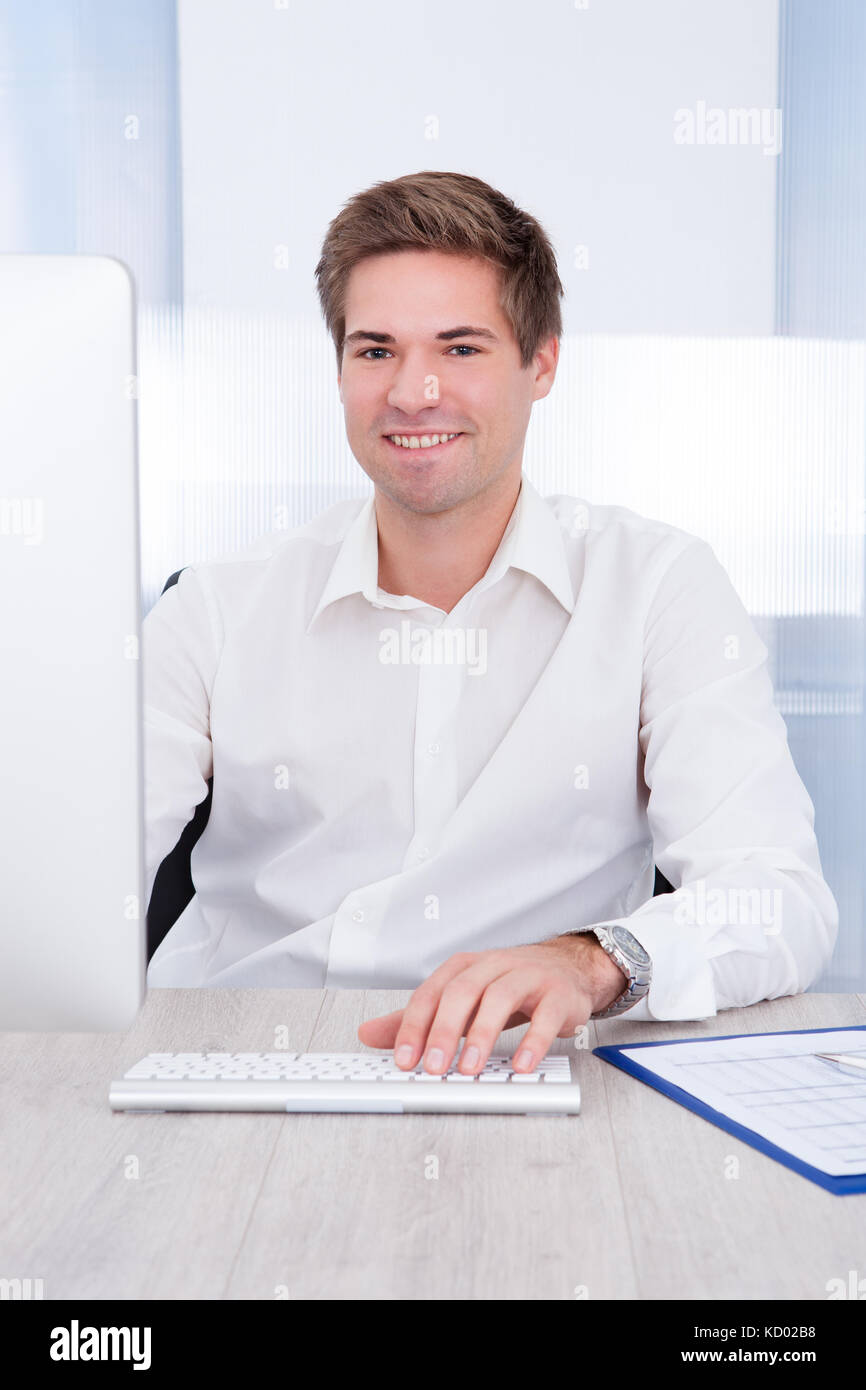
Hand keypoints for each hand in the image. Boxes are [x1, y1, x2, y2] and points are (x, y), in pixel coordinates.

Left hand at [356, 935, 627, 1074]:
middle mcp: (494, 966)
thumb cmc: (508, 984)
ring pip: (500, 998)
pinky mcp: (558, 995)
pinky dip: (533, 1041)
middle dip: (445, 1031)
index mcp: (464, 968)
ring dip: (483, 1034)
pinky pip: (545, 1016)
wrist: (567, 967)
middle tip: (434, 1067)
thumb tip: (368, 1034)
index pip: (431, 993)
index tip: (404, 1059)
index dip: (415, 1026)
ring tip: (471, 1068)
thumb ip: (418, 1017)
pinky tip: (521, 1065)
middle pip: (463, 991)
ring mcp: (528, 977)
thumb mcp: (461, 997)